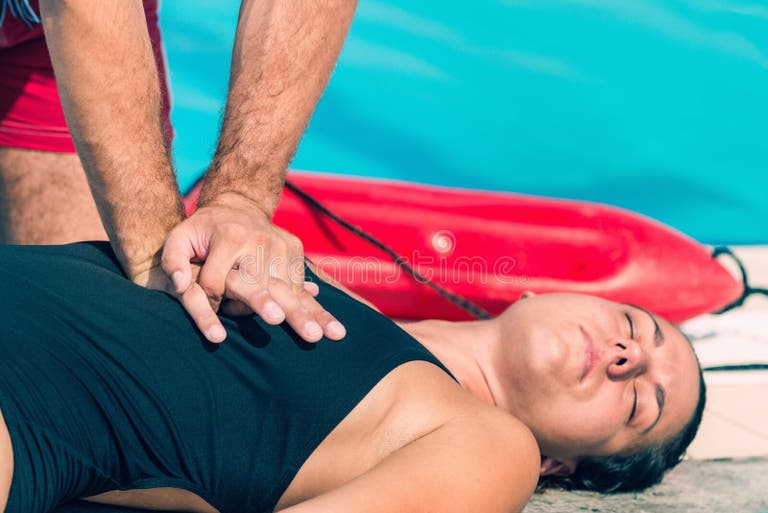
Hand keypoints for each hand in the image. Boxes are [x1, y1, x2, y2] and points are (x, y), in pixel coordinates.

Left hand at [158, 192, 346, 343]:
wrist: (235, 206)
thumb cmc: (201, 231)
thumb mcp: (178, 239)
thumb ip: (173, 261)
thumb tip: (183, 286)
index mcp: (229, 238)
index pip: (221, 283)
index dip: (214, 307)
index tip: (213, 329)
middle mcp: (260, 241)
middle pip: (268, 287)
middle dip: (289, 314)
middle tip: (308, 335)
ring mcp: (281, 244)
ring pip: (292, 288)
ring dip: (314, 315)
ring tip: (333, 336)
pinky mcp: (294, 248)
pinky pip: (302, 282)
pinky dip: (318, 306)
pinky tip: (335, 328)